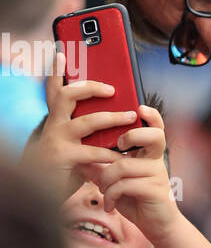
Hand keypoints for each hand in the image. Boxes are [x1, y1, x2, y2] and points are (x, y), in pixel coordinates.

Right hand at [22, 49, 136, 200]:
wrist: (43, 195)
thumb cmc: (61, 166)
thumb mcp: (68, 143)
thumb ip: (82, 130)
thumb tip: (112, 115)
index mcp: (54, 120)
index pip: (53, 91)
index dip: (55, 72)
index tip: (60, 53)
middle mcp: (53, 126)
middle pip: (68, 96)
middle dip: (90, 87)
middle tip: (112, 88)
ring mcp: (57, 141)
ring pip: (87, 121)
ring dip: (112, 118)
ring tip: (130, 117)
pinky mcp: (64, 158)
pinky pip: (94, 151)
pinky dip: (111, 153)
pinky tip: (123, 155)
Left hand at [78, 103, 180, 244]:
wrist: (156, 227)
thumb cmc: (136, 200)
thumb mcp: (117, 182)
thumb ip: (102, 168)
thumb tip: (80, 158)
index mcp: (149, 154)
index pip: (155, 128)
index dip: (151, 116)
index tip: (139, 107)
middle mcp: (156, 161)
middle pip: (154, 136)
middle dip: (131, 136)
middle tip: (119, 145)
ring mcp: (158, 176)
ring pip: (124, 165)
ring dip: (106, 179)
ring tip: (104, 191)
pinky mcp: (155, 191)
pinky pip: (125, 185)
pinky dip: (111, 195)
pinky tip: (110, 205)